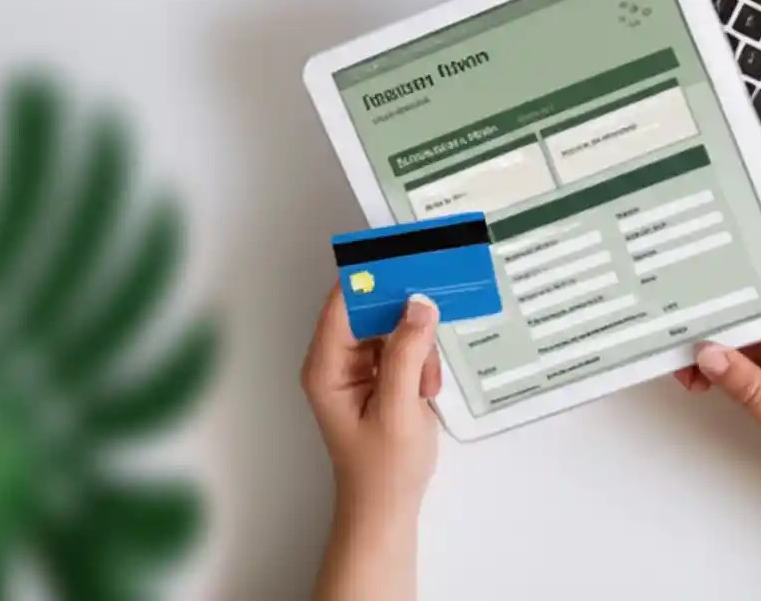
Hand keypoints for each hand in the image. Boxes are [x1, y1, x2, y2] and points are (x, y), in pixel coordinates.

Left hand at [301, 284, 441, 600]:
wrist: (387, 508)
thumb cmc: (382, 469)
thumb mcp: (399, 409)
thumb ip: (408, 353)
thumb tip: (418, 304)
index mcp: (325, 366)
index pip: (343, 302)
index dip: (371, 275)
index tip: (403, 253)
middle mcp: (335, 360)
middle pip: (370, 310)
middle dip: (404, 318)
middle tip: (436, 308)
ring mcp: (356, 368)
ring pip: (391, 328)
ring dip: (417, 348)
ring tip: (426, 386)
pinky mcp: (377, 376)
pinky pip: (401, 348)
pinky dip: (420, 363)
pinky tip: (426, 392)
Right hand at [675, 306, 760, 530]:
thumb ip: (752, 391)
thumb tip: (712, 357)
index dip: (747, 294)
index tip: (708, 303)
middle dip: (725, 328)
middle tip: (687, 342)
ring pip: (760, 339)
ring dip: (725, 351)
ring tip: (692, 367)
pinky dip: (735, 369)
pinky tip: (711, 378)